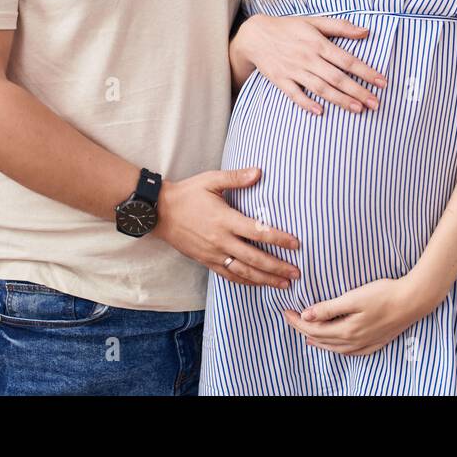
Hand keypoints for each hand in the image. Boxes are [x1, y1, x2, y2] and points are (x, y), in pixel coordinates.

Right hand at [152, 168, 302, 288]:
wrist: (159, 212)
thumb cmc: (187, 193)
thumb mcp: (211, 180)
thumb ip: (236, 178)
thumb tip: (259, 172)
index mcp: (225, 219)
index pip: (258, 232)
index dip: (279, 239)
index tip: (296, 245)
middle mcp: (221, 240)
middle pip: (255, 258)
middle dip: (278, 267)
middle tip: (297, 273)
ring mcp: (213, 254)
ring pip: (244, 272)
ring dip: (265, 279)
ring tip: (284, 284)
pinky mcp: (206, 261)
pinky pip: (229, 275)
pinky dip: (245, 282)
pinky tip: (257, 284)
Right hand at [233, 14, 386, 114]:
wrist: (255, 35)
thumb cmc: (288, 27)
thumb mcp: (314, 21)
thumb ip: (340, 27)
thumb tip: (366, 32)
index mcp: (318, 42)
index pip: (347, 59)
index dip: (366, 71)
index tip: (382, 82)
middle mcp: (307, 57)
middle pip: (337, 77)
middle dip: (358, 91)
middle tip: (376, 103)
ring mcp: (293, 70)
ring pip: (320, 87)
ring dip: (339, 99)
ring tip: (358, 109)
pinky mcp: (280, 80)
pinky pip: (294, 94)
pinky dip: (306, 103)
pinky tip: (320, 112)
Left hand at [281, 277, 429, 355]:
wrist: (413, 300)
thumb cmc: (384, 294)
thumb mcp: (353, 297)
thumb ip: (329, 308)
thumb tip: (306, 315)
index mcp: (346, 330)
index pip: (313, 328)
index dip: (297, 321)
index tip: (286, 311)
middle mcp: (354, 341)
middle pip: (322, 339)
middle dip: (303, 330)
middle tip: (292, 319)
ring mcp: (366, 343)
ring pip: (335, 348)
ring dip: (319, 341)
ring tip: (308, 335)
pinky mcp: (376, 342)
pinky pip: (352, 352)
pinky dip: (339, 349)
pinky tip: (338, 346)